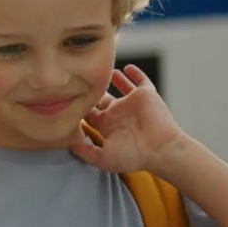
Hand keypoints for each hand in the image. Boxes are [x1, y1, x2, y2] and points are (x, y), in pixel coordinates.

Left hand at [67, 65, 187, 175]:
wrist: (160, 149)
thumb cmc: (134, 156)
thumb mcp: (104, 158)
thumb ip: (86, 152)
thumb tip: (69, 145)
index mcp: (107, 125)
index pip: (89, 113)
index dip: (79, 106)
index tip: (67, 98)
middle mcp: (118, 112)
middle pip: (101, 98)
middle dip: (91, 90)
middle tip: (79, 79)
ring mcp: (132, 103)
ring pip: (120, 87)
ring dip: (112, 79)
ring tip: (101, 70)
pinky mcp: (146, 95)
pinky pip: (141, 80)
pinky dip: (135, 73)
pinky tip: (127, 67)